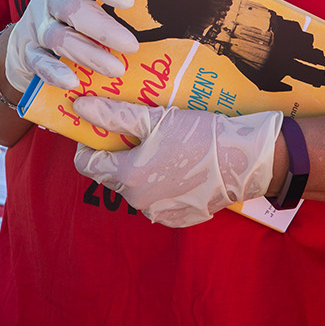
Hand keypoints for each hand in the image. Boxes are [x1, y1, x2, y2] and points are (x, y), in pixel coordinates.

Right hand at [3, 0, 138, 92]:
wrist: (27, 40)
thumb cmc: (74, 16)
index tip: (128, 2)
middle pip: (73, 11)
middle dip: (104, 29)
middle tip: (132, 46)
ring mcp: (36, 26)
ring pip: (60, 38)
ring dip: (89, 54)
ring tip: (116, 70)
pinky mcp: (28, 52)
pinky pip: (39, 62)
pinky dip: (55, 72)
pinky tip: (73, 81)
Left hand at [72, 99, 281, 227]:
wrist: (244, 160)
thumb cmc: (199, 135)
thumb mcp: (153, 119)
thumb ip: (114, 115)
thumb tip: (80, 107)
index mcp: (128, 176)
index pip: (86, 164)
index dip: (89, 144)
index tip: (100, 128)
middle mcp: (139, 201)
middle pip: (110, 176)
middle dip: (115, 155)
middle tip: (133, 132)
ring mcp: (160, 213)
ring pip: (134, 188)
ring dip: (138, 170)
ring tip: (159, 147)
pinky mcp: (180, 218)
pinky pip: (157, 200)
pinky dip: (159, 184)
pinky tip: (175, 166)